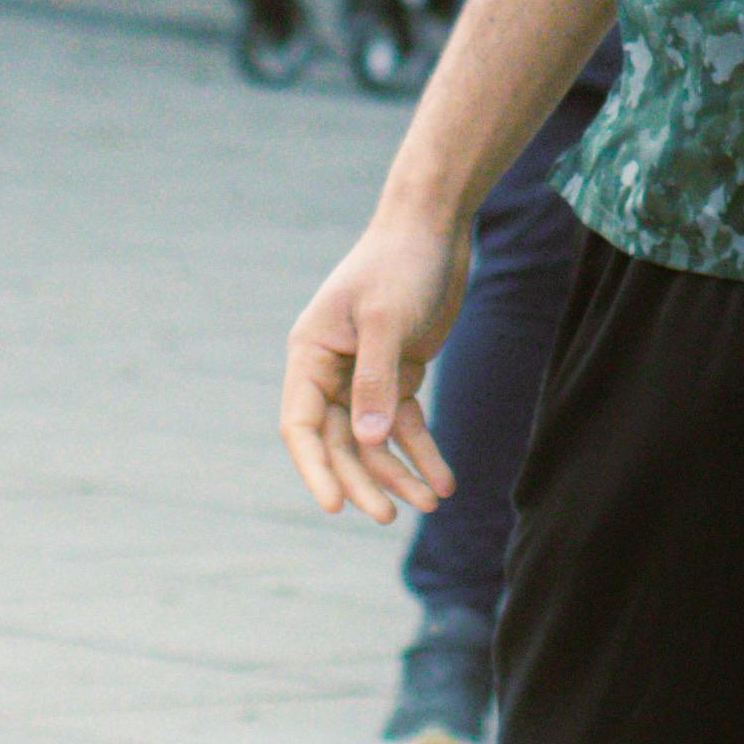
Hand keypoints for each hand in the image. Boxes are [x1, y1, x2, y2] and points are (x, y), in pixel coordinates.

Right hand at [278, 196, 474, 522]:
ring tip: (429, 503)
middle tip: (388, 517)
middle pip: (339, 442)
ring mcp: (365, 375)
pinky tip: (443, 480)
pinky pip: (405, 424)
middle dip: (363, 479)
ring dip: (398, 472)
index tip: (333, 506)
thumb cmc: (401, 262)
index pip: (300, 425)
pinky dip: (423, 451)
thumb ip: (375, 379)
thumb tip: (367, 441)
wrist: (436, 226)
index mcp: (310, 353)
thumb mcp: (387, 318)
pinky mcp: (399, 374)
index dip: (314, 468)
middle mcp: (332, 370)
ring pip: (374, 440)